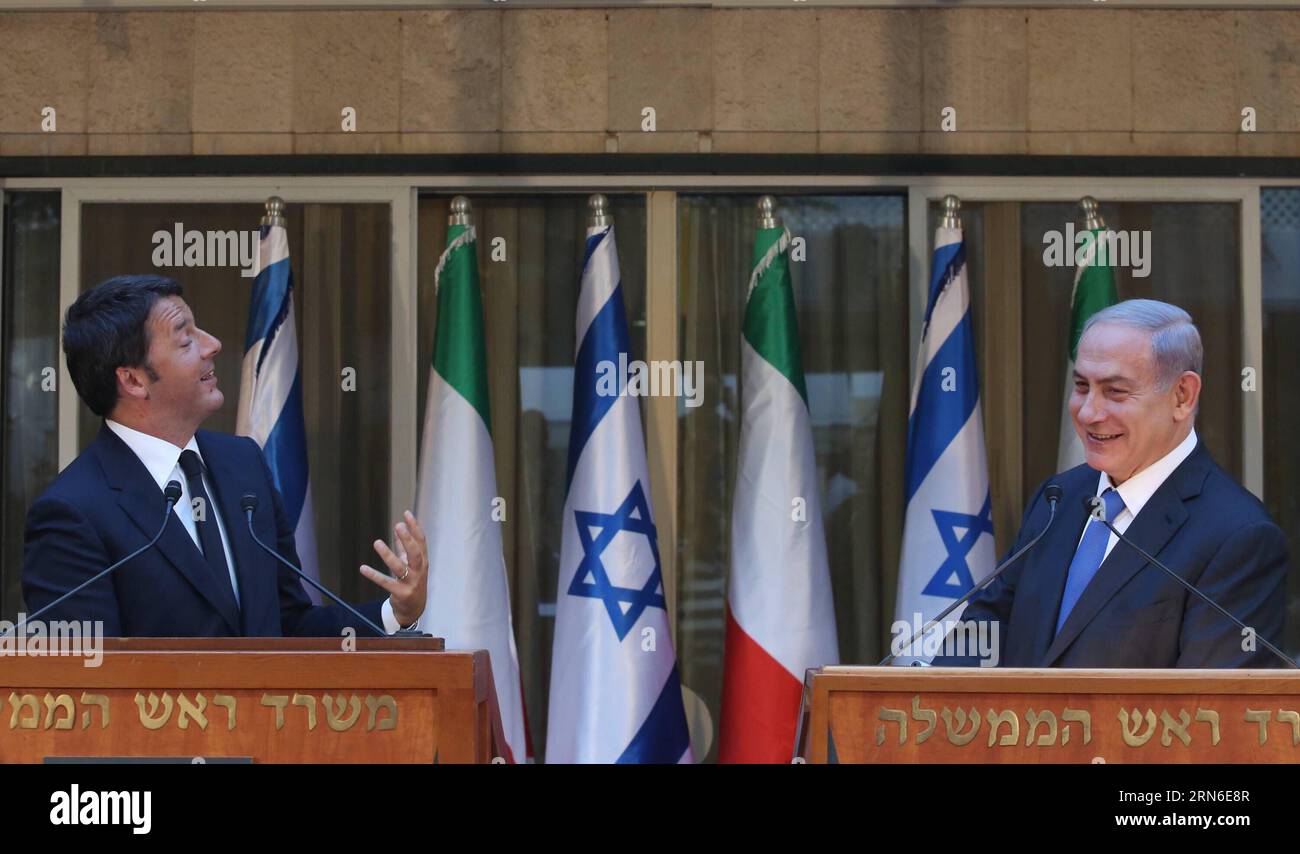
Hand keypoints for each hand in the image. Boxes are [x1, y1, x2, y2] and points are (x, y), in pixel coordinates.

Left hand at [359, 510, 427, 628]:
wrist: (415, 608)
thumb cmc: (412, 581)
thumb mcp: (410, 563)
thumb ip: (404, 547)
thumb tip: (398, 528)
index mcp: (423, 561)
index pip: (421, 541)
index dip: (415, 527)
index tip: (406, 514)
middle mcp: (419, 570)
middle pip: (415, 553)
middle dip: (408, 539)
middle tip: (398, 526)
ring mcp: (411, 582)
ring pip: (400, 567)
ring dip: (388, 555)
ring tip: (377, 543)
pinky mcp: (401, 593)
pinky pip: (386, 583)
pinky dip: (374, 575)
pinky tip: (363, 568)